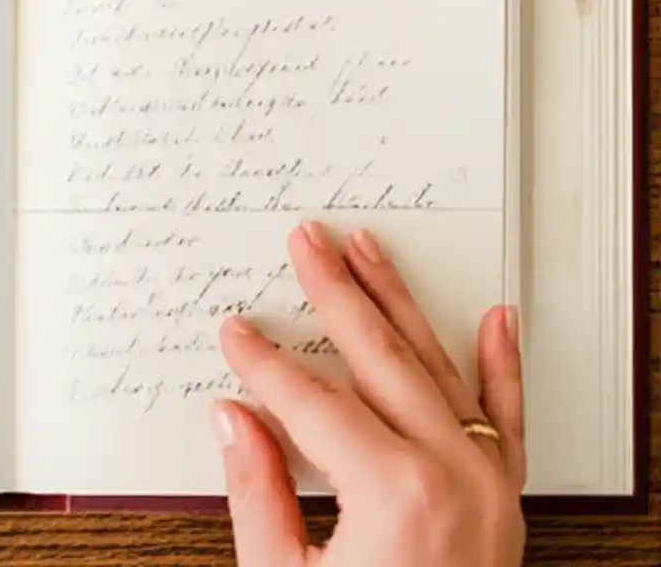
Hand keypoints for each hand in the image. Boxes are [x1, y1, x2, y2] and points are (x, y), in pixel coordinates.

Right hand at [211, 221, 524, 565]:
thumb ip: (260, 494)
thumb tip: (233, 421)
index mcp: (395, 495)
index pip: (312, 401)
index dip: (264, 362)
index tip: (234, 333)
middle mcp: (453, 476)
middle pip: (380, 358)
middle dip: (336, 293)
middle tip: (306, 242)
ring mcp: (488, 486)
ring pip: (440, 368)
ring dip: (400, 304)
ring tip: (371, 252)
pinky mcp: (505, 501)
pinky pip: (510, 416)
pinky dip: (503, 363)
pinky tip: (494, 316)